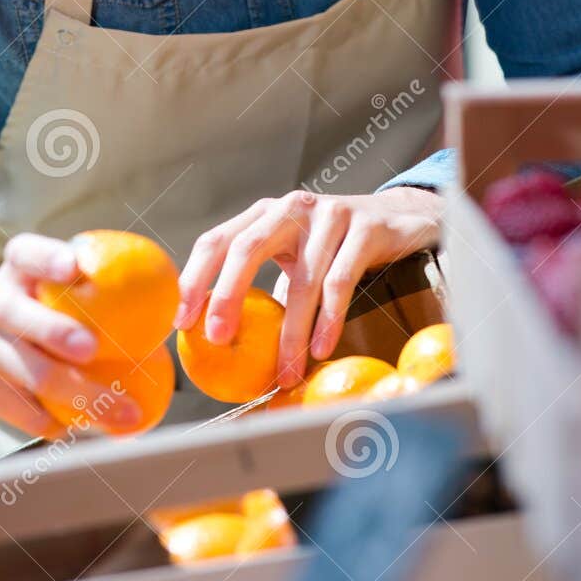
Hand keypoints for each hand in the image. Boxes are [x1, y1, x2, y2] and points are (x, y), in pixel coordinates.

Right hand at [0, 233, 143, 436]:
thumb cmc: (38, 305)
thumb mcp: (52, 283)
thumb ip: (98, 287)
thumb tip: (176, 304)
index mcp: (14, 268)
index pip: (25, 252)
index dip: (46, 257)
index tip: (75, 265)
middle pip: (15, 314)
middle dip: (52, 330)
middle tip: (93, 349)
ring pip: (26, 374)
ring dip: (77, 397)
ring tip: (123, 414)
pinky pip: (21, 411)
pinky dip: (59, 423)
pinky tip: (95, 429)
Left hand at [175, 188, 442, 387]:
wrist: (400, 220)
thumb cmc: (333, 251)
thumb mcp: (293, 258)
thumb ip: (261, 288)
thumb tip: (219, 347)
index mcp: (263, 214)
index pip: (217, 241)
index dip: (194, 279)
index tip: (180, 322)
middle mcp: (291, 208)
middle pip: (247, 247)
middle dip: (226, 294)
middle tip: (216, 338)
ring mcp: (330, 214)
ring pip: (302, 278)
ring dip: (291, 332)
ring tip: (284, 372)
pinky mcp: (365, 228)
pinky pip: (342, 281)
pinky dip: (329, 320)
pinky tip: (320, 350)